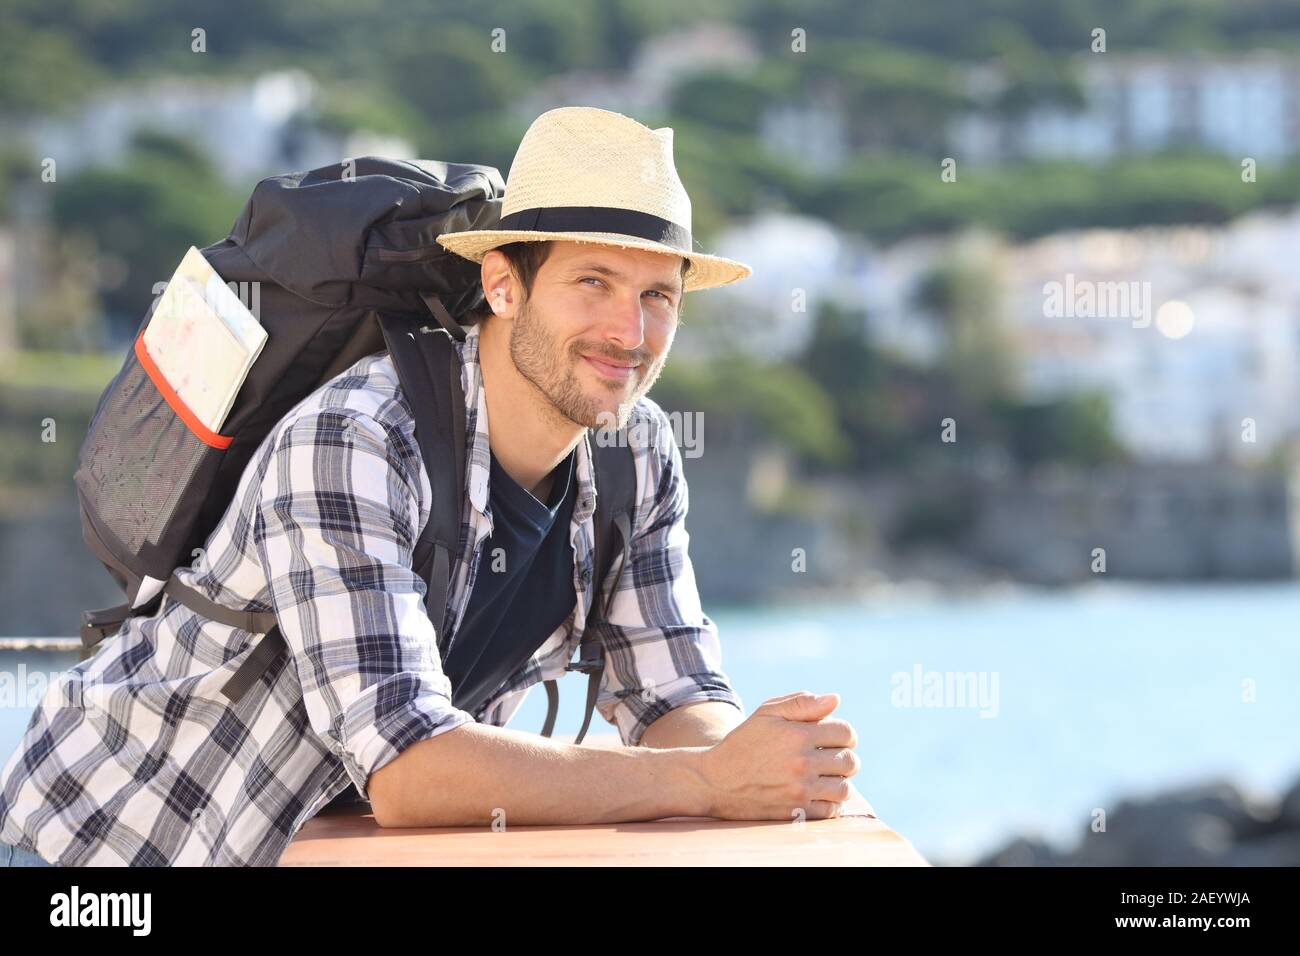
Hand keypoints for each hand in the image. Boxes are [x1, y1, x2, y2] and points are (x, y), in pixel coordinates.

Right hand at [698, 690, 858, 820]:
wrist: (715, 781)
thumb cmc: (743, 743)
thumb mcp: (766, 714)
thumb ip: (802, 703)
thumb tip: (835, 699)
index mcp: (798, 735)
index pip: (845, 732)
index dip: (844, 733)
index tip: (834, 738)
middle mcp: (802, 763)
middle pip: (850, 761)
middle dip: (844, 757)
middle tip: (830, 758)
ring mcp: (800, 790)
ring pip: (845, 788)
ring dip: (840, 781)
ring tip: (826, 777)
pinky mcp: (796, 812)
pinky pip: (831, 811)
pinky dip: (831, 803)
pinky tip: (819, 794)